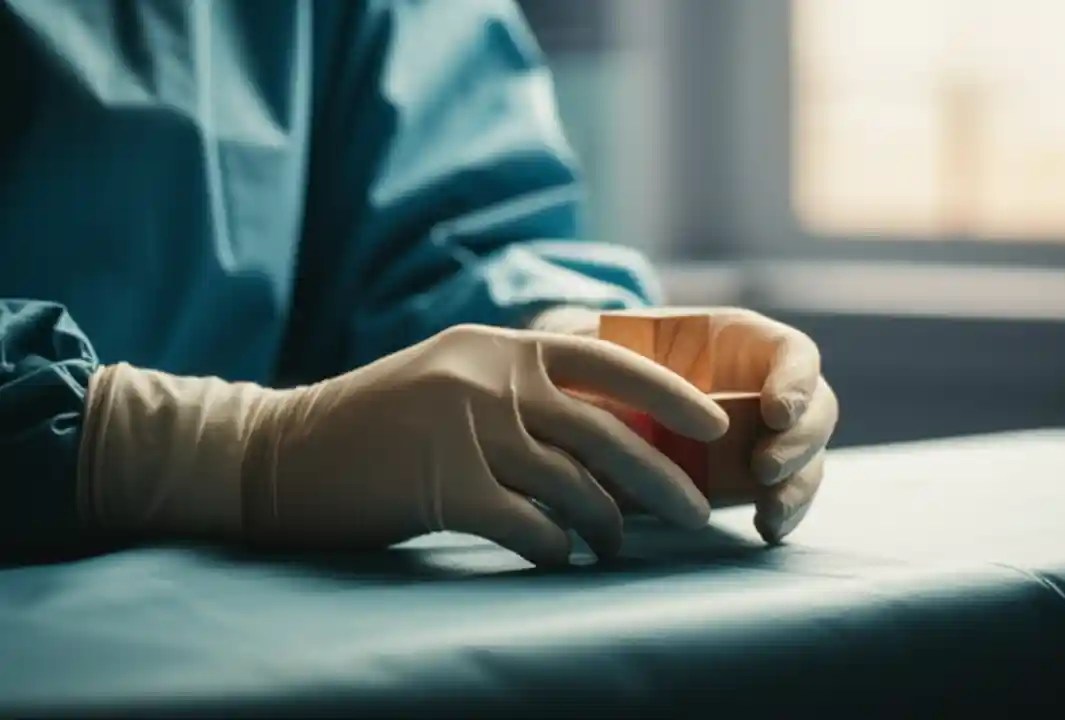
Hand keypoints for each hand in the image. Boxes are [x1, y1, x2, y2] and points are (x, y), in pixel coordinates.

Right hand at [80, 325, 728, 565]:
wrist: (276, 454)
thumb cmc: (369, 423)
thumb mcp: (447, 377)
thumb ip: (515, 387)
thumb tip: (597, 430)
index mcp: (497, 347)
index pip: (608, 362)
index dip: (670, 396)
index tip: (714, 425)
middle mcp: (491, 380)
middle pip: (608, 434)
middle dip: (663, 479)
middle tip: (697, 513)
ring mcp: (468, 431)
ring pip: (575, 486)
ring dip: (608, 527)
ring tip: (615, 549)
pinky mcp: (446, 488)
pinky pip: (532, 526)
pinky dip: (556, 548)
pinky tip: (558, 558)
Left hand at [530, 306, 837, 542]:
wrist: (598, 388)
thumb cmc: (608, 353)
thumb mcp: (611, 346)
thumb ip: (623, 367)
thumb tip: (615, 402)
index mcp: (744, 340)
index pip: (794, 354)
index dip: (795, 382)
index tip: (776, 412)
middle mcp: (768, 384)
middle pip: (816, 410)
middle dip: (799, 443)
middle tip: (765, 469)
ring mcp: (768, 432)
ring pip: (808, 457)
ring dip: (797, 486)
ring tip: (770, 513)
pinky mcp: (755, 474)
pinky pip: (785, 492)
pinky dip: (783, 512)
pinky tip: (766, 529)